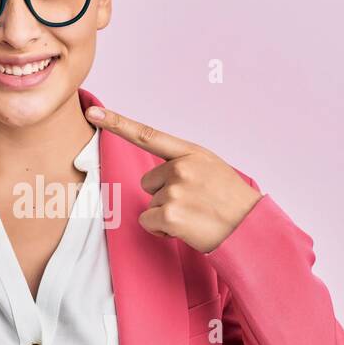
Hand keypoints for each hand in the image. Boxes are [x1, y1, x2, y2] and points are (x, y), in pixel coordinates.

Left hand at [85, 105, 263, 251]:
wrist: (250, 228)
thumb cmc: (231, 202)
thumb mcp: (212, 169)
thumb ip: (184, 165)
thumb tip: (158, 178)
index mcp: (191, 153)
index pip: (148, 135)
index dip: (117, 123)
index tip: (94, 113)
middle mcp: (181, 167)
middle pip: (147, 183)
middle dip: (163, 196)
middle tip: (194, 205)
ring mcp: (175, 190)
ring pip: (149, 205)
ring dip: (166, 215)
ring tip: (195, 216)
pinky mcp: (170, 214)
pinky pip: (148, 223)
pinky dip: (162, 231)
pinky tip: (186, 229)